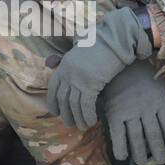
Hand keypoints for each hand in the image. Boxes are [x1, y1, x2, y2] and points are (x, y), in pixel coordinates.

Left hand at [46, 7, 151, 128]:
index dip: (53, 101)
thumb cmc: (103, 42)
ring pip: (73, 105)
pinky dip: (88, 115)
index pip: (53, 86)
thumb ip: (65, 59)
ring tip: (82, 126)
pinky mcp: (90, 84)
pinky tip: (92, 122)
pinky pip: (86, 105)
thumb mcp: (80, 50)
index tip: (55, 112)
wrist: (116, 38)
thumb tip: (48, 62)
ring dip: (78, 118)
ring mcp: (78, 78)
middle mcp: (68, 72)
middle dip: (65, 113)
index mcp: (65, 63)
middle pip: (62, 98)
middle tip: (70, 123)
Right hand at [101, 60, 164, 164]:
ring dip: (139, 152)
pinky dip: (120, 146)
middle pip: (153, 134)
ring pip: (136, 137)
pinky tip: (123, 156)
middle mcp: (146, 108)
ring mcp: (129, 111)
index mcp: (159, 101)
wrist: (117, 64)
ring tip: (142, 162)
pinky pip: (117, 134)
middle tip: (160, 161)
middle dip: (157, 150)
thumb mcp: (159, 84)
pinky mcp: (114, 113)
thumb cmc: (141, 74)